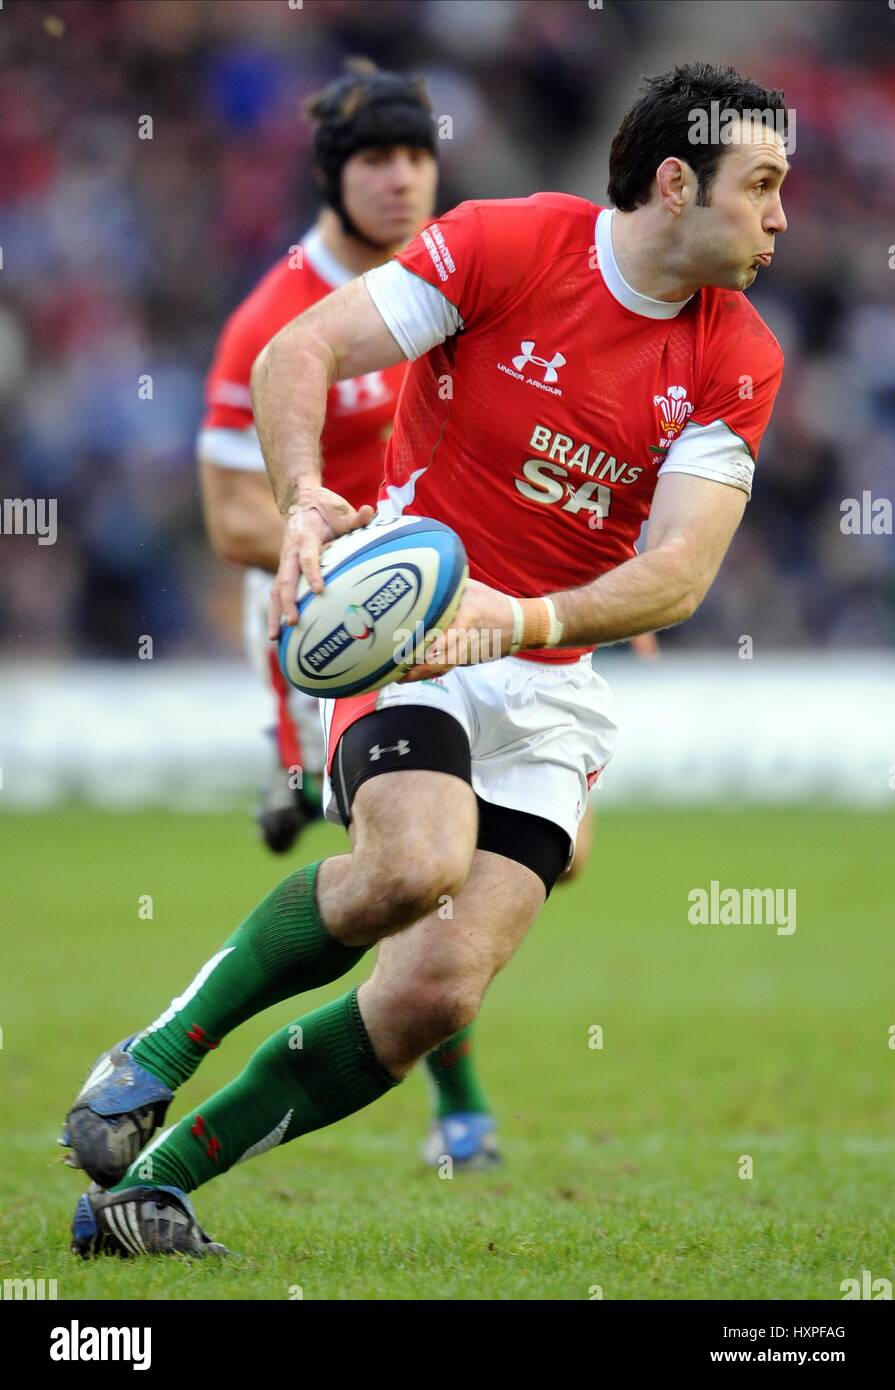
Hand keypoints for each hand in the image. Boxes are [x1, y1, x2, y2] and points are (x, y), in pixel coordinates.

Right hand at [268, 487, 373, 637]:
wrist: (302, 500)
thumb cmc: (327, 509)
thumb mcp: (342, 510)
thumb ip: (356, 517)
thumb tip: (370, 512)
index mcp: (304, 537)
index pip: (308, 557)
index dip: (313, 573)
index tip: (319, 590)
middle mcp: (290, 552)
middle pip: (286, 579)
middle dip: (288, 602)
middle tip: (293, 622)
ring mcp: (285, 562)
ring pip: (275, 590)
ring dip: (274, 613)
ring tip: (274, 637)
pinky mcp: (284, 570)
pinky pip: (277, 593)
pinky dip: (275, 612)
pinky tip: (277, 634)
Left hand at [398, 578, 515, 680]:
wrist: (519, 625)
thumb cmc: (492, 603)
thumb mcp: (472, 589)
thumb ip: (449, 589)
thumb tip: (422, 583)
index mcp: (468, 618)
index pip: (453, 633)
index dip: (439, 644)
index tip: (424, 652)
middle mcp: (468, 639)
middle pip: (444, 659)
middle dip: (421, 669)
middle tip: (398, 674)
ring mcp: (469, 653)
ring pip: (444, 667)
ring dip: (423, 674)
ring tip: (400, 677)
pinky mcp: (469, 660)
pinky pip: (447, 667)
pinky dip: (431, 671)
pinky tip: (414, 674)